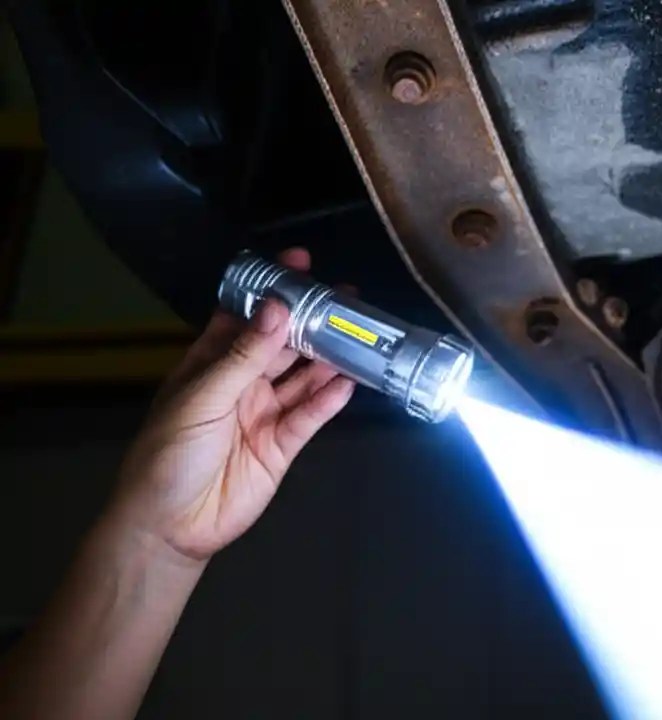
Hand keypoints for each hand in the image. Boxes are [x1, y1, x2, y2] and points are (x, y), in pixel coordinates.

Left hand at [113, 248, 355, 560]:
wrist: (171, 525)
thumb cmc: (169, 454)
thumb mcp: (201, 398)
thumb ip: (244, 357)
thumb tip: (278, 309)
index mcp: (210, 364)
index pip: (244, 317)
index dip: (271, 291)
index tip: (299, 264)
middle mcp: (241, 383)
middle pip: (282, 344)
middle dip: (311, 321)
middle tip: (346, 299)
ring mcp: (264, 413)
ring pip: (303, 377)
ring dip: (328, 357)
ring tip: (359, 335)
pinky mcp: (283, 445)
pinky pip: (311, 415)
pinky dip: (330, 399)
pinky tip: (351, 381)